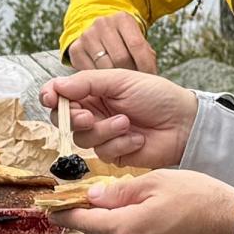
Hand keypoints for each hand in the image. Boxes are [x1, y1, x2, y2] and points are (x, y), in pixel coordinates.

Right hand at [39, 70, 199, 168]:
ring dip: (105, 131)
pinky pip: (102, 153)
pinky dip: (120, 145)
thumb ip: (87, 82)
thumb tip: (56, 86)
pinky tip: (138, 138)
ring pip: (82, 138)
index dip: (50, 97)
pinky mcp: (114, 154)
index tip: (51, 99)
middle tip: (90, 116)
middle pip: (64, 120)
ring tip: (127, 123)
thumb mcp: (121, 80)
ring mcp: (103, 134)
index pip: (60, 94)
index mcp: (93, 91)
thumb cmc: (157, 96)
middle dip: (74, 119)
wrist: (183, 123)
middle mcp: (94, 112)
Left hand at [53, 170, 233, 233]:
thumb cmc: (201, 198)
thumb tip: (92, 196)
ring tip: (136, 202)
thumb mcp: (156, 182)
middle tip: (96, 193)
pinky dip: (136, 233)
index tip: (50, 208)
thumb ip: (120, 192)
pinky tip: (153, 218)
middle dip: (97, 213)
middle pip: (102, 231)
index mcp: (128, 228)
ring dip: (119, 223)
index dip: (65, 213)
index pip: (85, 221)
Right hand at [65, 12, 157, 74]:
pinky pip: (89, 71)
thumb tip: (150, 76)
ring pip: (105, 67)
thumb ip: (146, 55)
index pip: (137, 45)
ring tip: (122, 84)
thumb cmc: (124, 42)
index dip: (145, 65)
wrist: (100, 34)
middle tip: (136, 83)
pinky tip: (105, 81)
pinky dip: (99, 80)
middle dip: (130, 74)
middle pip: (121, 58)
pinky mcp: (75, 49)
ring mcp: (87, 36)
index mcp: (122, 19)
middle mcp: (103, 24)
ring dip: (115, 80)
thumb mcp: (138, 42)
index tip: (149, 78)